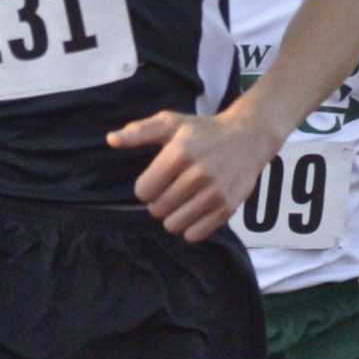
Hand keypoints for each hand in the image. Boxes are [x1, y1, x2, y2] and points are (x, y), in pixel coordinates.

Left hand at [107, 109, 266, 241]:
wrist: (247, 138)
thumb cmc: (203, 131)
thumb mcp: (171, 123)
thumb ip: (139, 132)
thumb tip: (111, 140)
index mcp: (180, 153)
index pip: (143, 191)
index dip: (146, 187)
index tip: (157, 179)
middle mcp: (198, 174)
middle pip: (157, 210)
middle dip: (159, 202)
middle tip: (171, 190)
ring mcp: (215, 193)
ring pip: (174, 225)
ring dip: (173, 216)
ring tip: (182, 201)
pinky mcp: (227, 208)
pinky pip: (195, 235)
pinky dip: (190, 228)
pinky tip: (195, 211)